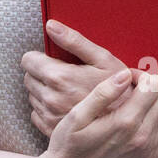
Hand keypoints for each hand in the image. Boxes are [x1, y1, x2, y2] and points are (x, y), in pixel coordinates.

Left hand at [21, 20, 146, 138]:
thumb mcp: (103, 59)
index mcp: (60, 77)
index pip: (28, 60)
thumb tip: (51, 26)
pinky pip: (37, 114)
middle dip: (42, 74)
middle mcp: (51, 99)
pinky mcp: (50, 130)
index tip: (54, 61)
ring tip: (68, 92)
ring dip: (45, 92)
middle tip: (65, 76)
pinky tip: (66, 107)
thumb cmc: (120, 90)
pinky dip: (47, 110)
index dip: (40, 58)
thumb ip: (74, 41)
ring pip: (33, 96)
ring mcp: (50, 117)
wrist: (129, 123)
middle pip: (28, 78)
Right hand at [41, 66, 157, 157]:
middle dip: (157, 84)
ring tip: (151, 98)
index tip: (129, 76)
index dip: (142, 75)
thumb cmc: (68, 144)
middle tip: (141, 85)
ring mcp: (149, 151)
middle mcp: (142, 136)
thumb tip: (126, 74)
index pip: (151, 86)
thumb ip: (103, 93)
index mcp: (124, 122)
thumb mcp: (77, 115)